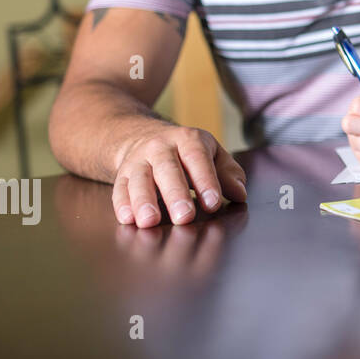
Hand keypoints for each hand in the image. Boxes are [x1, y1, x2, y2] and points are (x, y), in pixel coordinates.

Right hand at [112, 126, 246, 227]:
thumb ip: (228, 173)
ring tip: (150, 221)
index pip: (197, 158)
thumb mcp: (212, 154)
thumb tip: (240, 193)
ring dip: (143, 201)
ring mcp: (138, 160)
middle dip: (175, 194)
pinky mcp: (121, 175)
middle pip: (167, 169)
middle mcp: (160, 147)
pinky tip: (128, 219)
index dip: (206, 181)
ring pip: (139, 179)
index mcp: (188, 139)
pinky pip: (119, 189)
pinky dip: (122, 204)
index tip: (213, 204)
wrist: (143, 137)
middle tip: (184, 217)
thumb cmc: (186, 152)